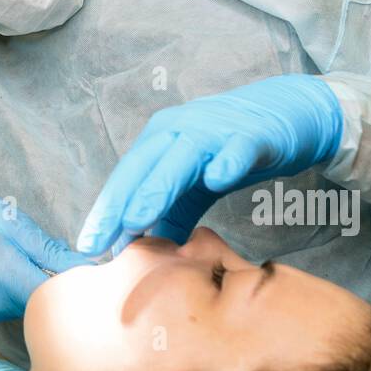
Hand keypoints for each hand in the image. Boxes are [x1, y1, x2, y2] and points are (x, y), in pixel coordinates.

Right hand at [0, 178, 88, 330]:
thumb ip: (52, 252)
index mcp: (0, 269)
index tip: (81, 275)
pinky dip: (11, 299)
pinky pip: (6, 314)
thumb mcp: (15, 224)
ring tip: (17, 267)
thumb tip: (88, 270)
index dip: (71, 285)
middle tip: (46, 264)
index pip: (53, 293)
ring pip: (24, 311)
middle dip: (50, 288)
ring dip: (30, 293)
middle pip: (40, 305)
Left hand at [77, 75, 343, 256]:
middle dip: (118, 203)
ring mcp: (215, 129)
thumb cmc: (229, 150)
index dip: (105, 211)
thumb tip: (141, 257)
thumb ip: (170, 216)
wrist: (284, 113)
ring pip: (181, 156)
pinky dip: (226, 161)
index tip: (86, 246)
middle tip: (98, 240)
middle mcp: (179, 129)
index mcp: (160, 141)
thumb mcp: (194, 186)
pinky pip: (237, 148)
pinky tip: (217, 179)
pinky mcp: (252, 134)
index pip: (126, 178)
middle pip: (143, 166)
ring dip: (158, 186)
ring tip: (137, 218)